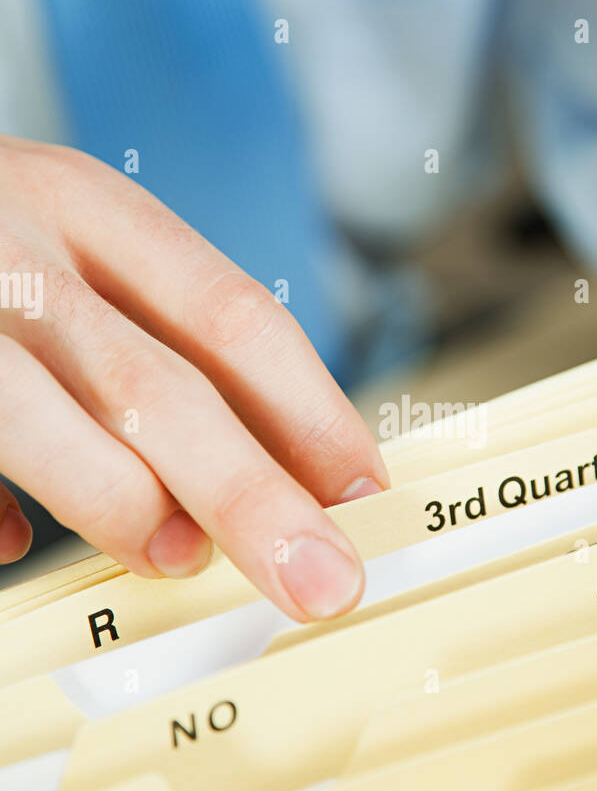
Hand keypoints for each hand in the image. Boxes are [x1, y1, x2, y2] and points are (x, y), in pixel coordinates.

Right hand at [0, 136, 388, 620]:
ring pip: (36, 422)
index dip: (311, 415)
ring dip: (122, 508)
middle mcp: (12, 241)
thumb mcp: (61, 244)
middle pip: (156, 386)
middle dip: (252, 497)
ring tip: (177, 558)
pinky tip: (11, 545)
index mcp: (87, 207)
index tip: (367, 493)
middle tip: (322, 583)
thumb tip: (234, 494)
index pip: (232, 317)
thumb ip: (138, 345)